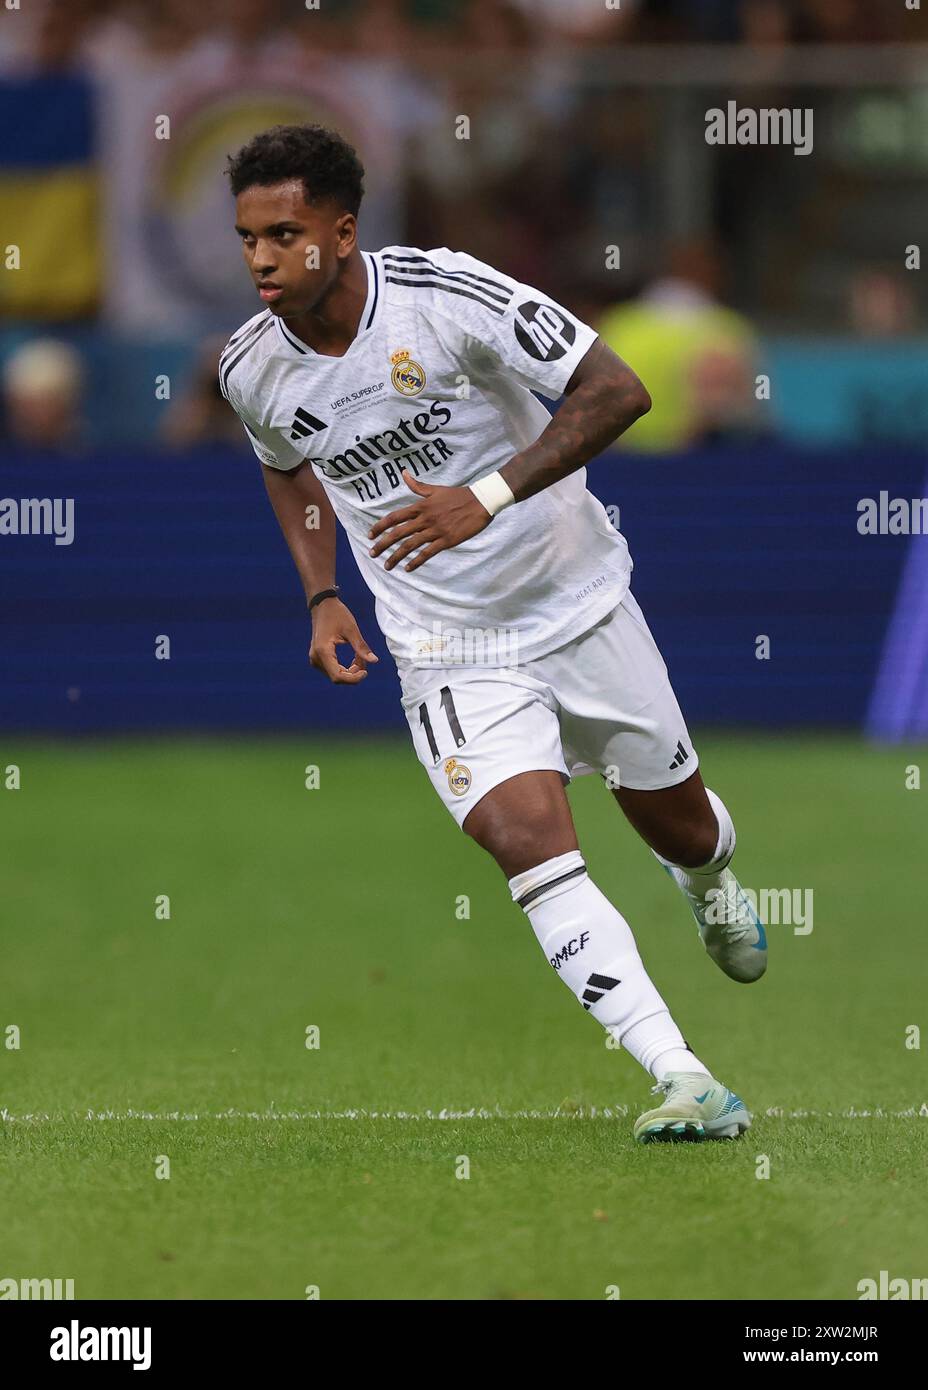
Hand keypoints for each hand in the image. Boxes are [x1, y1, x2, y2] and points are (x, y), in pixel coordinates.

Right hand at [309, 598, 378, 683]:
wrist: (322, 605)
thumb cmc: (336, 614)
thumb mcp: (351, 629)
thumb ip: (361, 647)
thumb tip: (374, 661)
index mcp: (323, 651)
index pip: (338, 676)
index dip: (353, 678)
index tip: (366, 672)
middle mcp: (316, 658)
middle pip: (337, 677)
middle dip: (354, 673)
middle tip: (364, 660)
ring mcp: (315, 658)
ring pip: (336, 674)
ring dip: (351, 671)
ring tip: (360, 657)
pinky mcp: (318, 658)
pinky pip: (333, 669)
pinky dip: (345, 667)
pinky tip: (354, 658)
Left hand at [368, 470, 493, 572]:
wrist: (481, 501)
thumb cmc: (459, 495)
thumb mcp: (436, 489)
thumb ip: (417, 485)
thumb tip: (403, 473)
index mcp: (421, 506)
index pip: (395, 517)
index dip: (380, 526)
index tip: (370, 535)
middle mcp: (425, 519)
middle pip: (398, 533)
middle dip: (383, 544)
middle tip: (372, 553)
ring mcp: (435, 530)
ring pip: (410, 545)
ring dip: (396, 556)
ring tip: (387, 565)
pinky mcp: (446, 540)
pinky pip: (428, 553)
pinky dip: (416, 561)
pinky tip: (408, 568)